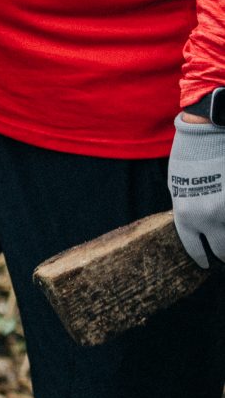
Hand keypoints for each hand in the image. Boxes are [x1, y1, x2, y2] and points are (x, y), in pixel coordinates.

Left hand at [169, 114, 224, 268]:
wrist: (206, 133)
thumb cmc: (188, 157)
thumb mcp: (178, 189)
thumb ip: (187, 212)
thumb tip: (197, 229)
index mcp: (187, 216)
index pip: (195, 249)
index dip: (202, 258)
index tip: (206, 264)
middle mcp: (209, 217)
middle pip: (222, 251)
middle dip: (223, 254)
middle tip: (223, 255)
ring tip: (223, 236)